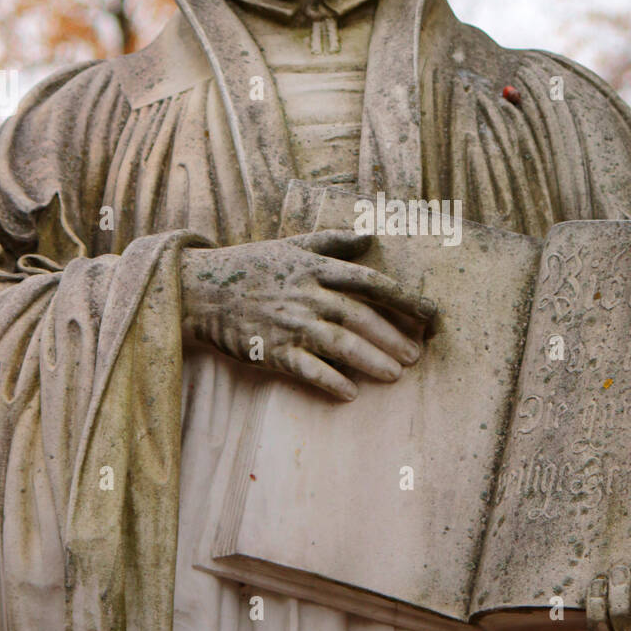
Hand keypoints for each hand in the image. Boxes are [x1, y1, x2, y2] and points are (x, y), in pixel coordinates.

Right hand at [180, 229, 435, 401]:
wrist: (199, 289)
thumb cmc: (251, 267)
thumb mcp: (291, 245)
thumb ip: (333, 242)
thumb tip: (370, 237)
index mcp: (315, 267)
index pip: (370, 282)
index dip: (404, 299)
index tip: (431, 315)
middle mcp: (307, 294)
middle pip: (361, 317)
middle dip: (393, 337)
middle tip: (417, 356)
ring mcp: (290, 323)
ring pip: (341, 344)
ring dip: (372, 361)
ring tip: (396, 375)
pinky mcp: (271, 349)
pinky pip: (307, 368)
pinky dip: (331, 381)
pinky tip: (351, 393)